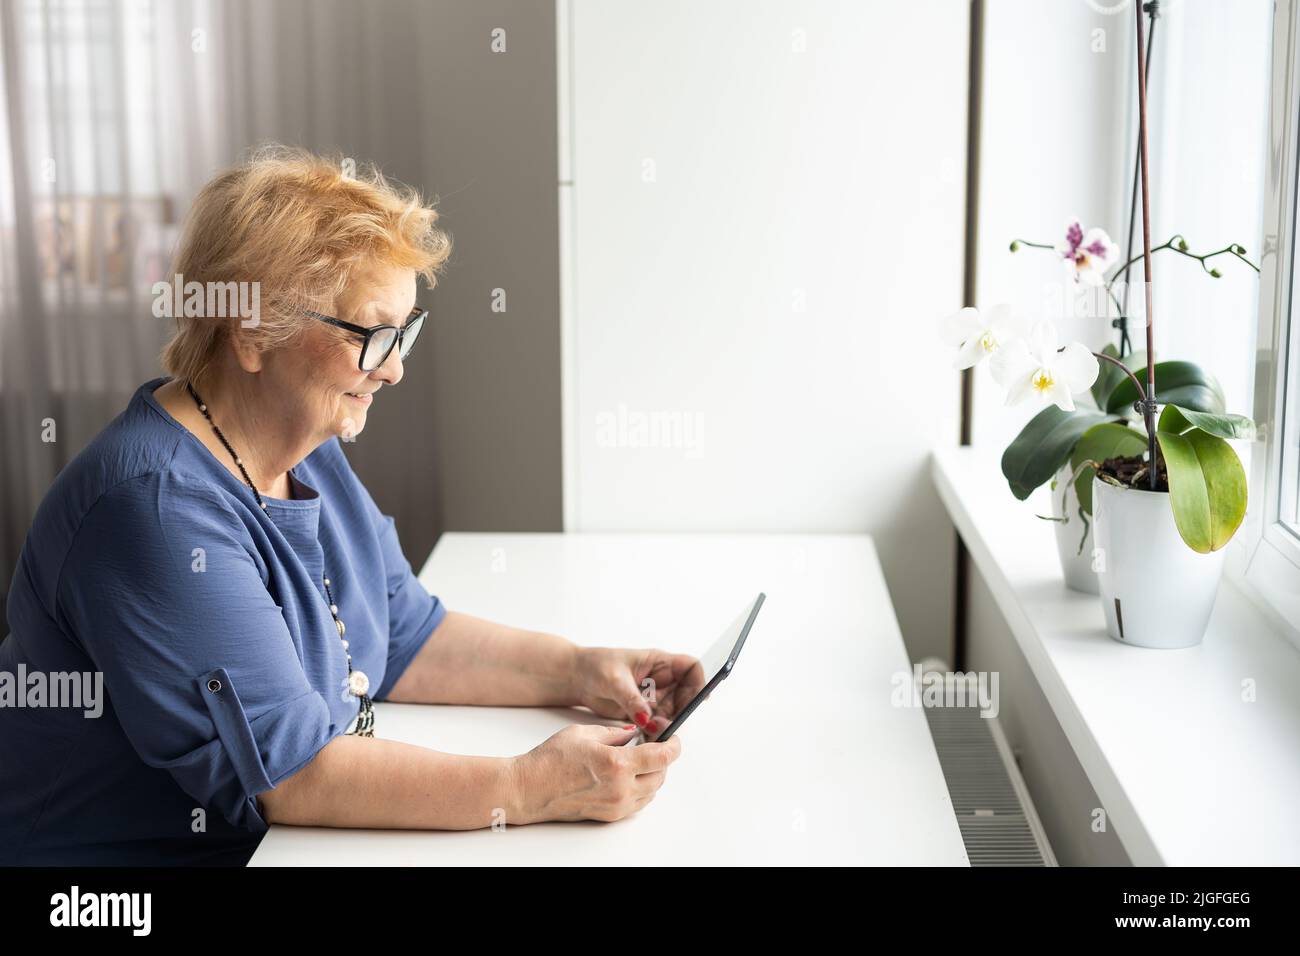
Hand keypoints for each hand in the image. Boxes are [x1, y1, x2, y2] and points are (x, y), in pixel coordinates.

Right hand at [509, 723, 681, 823]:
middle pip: (661, 775)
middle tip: (655, 745)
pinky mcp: (610, 815)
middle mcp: (621, 788)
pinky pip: (638, 803)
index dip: (673, 746)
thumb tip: (634, 733)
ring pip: (652, 791)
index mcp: (617, 764)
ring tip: (640, 760)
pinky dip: (642, 789)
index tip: (674, 738)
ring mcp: (616, 805)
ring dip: (653, 775)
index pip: (662, 757)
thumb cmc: (550, 760)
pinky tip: (630, 776)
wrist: (529, 789)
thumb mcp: (585, 733)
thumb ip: (615, 733)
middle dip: (663, 759)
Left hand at [571, 646, 705, 737]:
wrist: (576, 678)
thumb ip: (631, 699)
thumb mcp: (614, 680)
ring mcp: (652, 696)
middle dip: (682, 710)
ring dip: (667, 723)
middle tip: (667, 723)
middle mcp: (660, 679)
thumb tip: (647, 719)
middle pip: (686, 695)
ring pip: (673, 712)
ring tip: (652, 730)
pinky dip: (654, 731)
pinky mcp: (642, 711)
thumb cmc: (594, 666)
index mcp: (658, 662)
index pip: (690, 667)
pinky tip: (646, 735)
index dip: (699, 681)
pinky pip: (656, 723)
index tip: (697, 699)